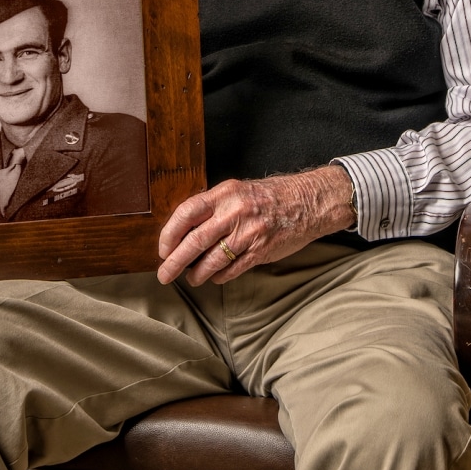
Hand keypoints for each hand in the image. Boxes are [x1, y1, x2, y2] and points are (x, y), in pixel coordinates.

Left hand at [157, 165, 353, 286]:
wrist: (307, 202)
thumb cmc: (270, 197)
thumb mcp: (239, 191)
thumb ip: (214, 207)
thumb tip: (185, 231)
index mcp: (225, 193)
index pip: (187, 212)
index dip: (170, 232)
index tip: (163, 248)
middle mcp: (235, 211)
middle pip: (195, 240)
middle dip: (175, 261)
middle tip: (164, 274)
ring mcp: (249, 232)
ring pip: (213, 259)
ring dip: (197, 273)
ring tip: (191, 279)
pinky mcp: (261, 250)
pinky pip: (232, 269)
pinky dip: (219, 276)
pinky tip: (215, 277)